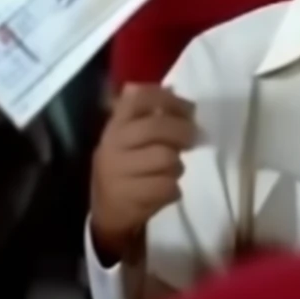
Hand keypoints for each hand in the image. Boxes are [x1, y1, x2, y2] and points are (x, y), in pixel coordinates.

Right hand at [90, 84, 195, 263]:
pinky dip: (174, 189)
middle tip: (193, 138)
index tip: (189, 109)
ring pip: (166, 158)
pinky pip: (168, 187)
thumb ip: (147, 114)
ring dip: (178, 165)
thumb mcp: (127, 136)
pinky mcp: (129, 198)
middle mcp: (113, 145)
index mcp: (115, 125)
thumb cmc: (126, 165)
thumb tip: (173, 88)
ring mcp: (119, 172)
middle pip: (157, 128)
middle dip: (184, 132)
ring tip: (173, 169)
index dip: (169, 100)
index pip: (139, 99)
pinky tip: (167, 189)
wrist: (106, 210)